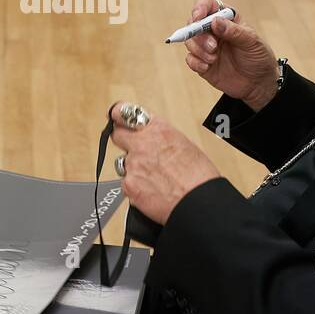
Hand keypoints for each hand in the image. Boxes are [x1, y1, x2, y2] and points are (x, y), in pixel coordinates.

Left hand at [109, 104, 219, 225]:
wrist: (198, 201)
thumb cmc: (198, 176)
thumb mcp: (184, 144)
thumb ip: (161, 139)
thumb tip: (155, 141)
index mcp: (157, 129)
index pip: (124, 113)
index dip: (118, 116)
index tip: (116, 117)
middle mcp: (141, 144)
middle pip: (117, 135)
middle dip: (123, 141)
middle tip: (132, 148)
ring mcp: (132, 165)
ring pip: (123, 164)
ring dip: (133, 169)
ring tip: (152, 178)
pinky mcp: (128, 185)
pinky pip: (126, 184)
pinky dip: (136, 188)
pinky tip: (151, 191)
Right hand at [182, 0, 278, 110]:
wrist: (259, 83)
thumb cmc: (258, 57)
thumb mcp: (251, 42)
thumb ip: (233, 31)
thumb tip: (214, 21)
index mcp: (227, 19)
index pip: (208, 5)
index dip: (200, 8)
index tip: (198, 17)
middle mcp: (213, 31)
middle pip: (193, 23)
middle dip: (198, 35)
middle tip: (213, 47)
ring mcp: (206, 47)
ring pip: (189, 41)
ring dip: (198, 49)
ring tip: (213, 59)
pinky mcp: (202, 62)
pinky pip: (190, 59)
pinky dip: (196, 62)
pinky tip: (208, 67)